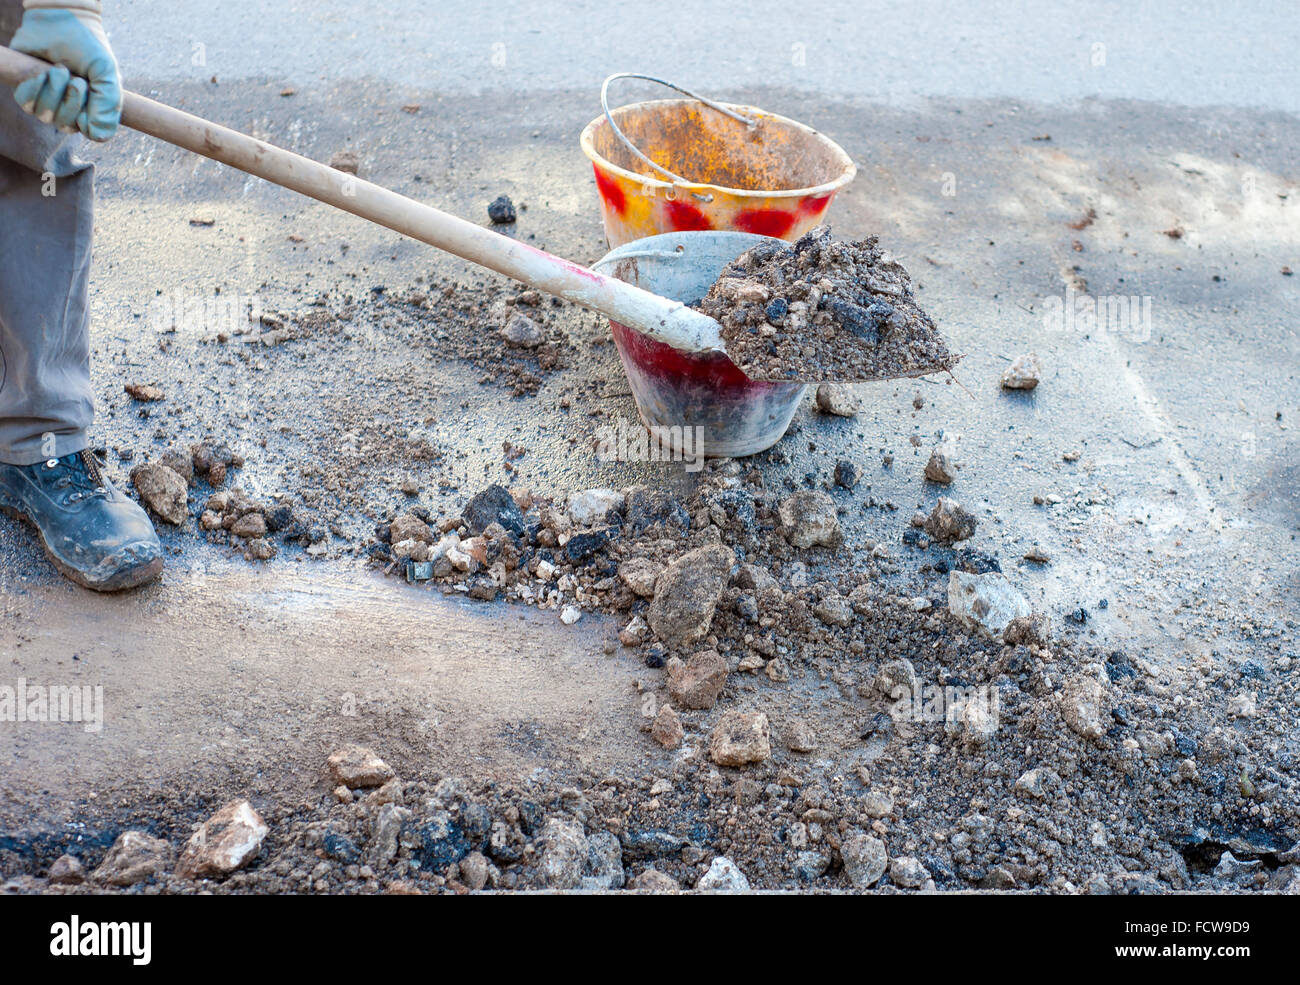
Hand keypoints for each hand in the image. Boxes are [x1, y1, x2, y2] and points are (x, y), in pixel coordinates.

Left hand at [10, 2, 120, 140]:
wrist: (61, 21)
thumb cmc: (88, 47)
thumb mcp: (107, 72)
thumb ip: (109, 103)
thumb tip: (97, 134)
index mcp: (95, 108)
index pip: (93, 134)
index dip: (90, 121)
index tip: (92, 98)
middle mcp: (71, 109)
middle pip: (67, 126)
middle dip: (71, 101)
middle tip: (76, 78)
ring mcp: (48, 101)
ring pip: (45, 116)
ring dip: (52, 91)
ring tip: (59, 69)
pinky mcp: (28, 90)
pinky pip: (26, 103)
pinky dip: (33, 88)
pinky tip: (42, 73)